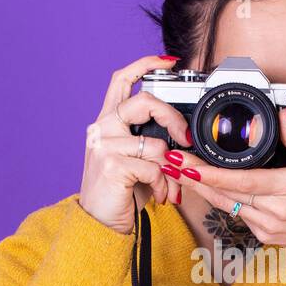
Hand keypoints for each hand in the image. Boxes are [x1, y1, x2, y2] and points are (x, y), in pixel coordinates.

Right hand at [78, 55, 191, 234]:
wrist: (100, 224)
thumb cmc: (122, 192)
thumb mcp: (138, 160)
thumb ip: (153, 141)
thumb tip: (184, 137)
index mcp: (107, 122)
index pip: (121, 79)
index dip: (145, 64)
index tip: (169, 61)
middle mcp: (101, 128)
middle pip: (145, 102)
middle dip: (174, 119)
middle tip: (186, 139)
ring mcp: (104, 145)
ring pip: (157, 144)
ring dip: (171, 171)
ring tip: (170, 186)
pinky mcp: (112, 165)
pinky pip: (155, 168)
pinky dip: (165, 185)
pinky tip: (162, 197)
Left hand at [167, 107, 285, 254]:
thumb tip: (282, 118)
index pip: (240, 180)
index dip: (209, 174)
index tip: (187, 163)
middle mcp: (275, 210)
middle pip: (224, 194)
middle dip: (194, 178)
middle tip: (169, 161)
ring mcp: (268, 226)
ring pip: (226, 206)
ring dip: (201, 189)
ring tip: (178, 172)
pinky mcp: (265, 236)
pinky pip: (237, 215)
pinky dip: (221, 201)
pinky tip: (206, 189)